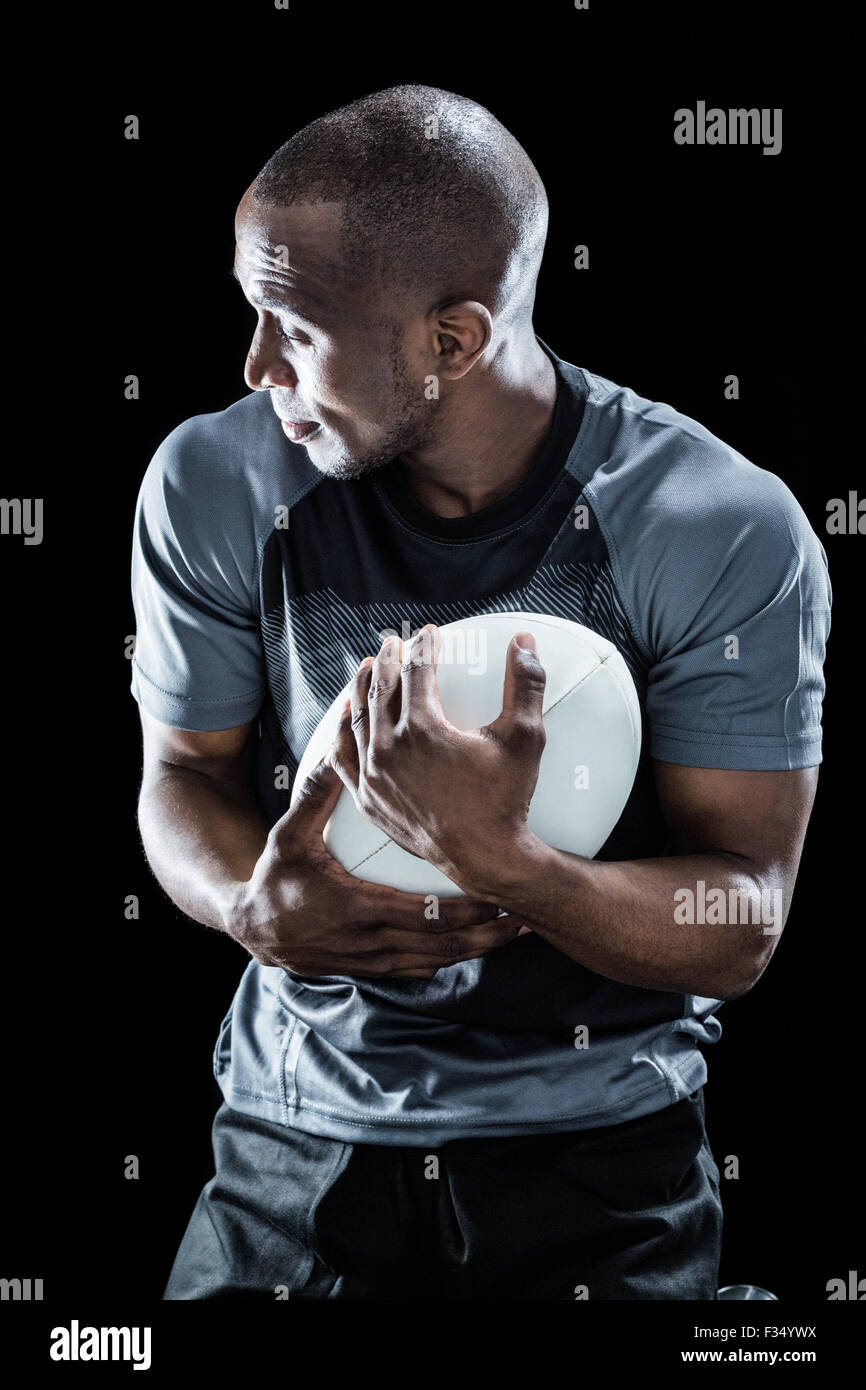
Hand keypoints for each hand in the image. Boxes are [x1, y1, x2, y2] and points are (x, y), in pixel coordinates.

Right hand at [232, 757, 522, 977]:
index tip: (498, 897)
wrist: (253, 927)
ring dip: (477, 951)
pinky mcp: (371, 969)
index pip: (424, 914)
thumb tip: (337, 751)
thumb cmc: (274, 878)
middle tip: (525, 921)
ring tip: (513, 935)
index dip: (465, 910)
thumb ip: (316, 797)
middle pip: (442, 946)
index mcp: (357, 907)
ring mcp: (372, 961)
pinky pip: (419, 970)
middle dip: (487, 936)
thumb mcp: (288, 836)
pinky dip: (450, 960)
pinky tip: (477, 949)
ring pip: (436, 962)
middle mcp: (370, 941)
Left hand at [328, 624, 547, 893]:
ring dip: (361, 687)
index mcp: (423, 729)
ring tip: (366, 668)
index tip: (430, 634)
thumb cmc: (506, 798)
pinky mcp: (367, 799)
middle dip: (386, 658)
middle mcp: (389, 749)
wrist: (486, 857)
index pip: (416, 672)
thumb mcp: (525, 738)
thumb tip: (525, 640)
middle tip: (394, 641)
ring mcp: (373, 776)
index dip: (423, 647)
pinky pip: (343, 757)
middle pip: (380, 688)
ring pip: (357, 718)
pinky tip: (347, 717)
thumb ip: (525, 685)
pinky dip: (342, 732)